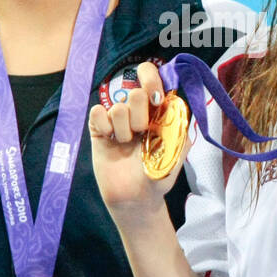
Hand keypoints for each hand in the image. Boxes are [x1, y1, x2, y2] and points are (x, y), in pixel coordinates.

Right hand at [88, 62, 191, 228]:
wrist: (136, 199)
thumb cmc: (159, 175)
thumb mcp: (178, 151)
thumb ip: (179, 125)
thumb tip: (178, 101)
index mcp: (156, 110)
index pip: (150, 76)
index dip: (152, 80)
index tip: (156, 99)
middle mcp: (137, 111)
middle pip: (135, 92)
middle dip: (141, 115)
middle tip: (142, 134)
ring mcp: (117, 119)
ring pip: (117, 106)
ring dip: (124, 128)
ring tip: (126, 144)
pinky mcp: (98, 129)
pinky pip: (97, 112)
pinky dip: (104, 126)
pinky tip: (110, 140)